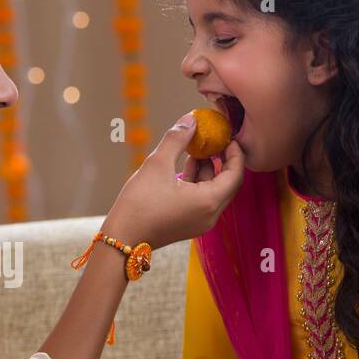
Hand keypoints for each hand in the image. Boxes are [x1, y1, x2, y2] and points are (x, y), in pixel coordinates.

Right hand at [103, 115, 244, 249]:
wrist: (122, 238)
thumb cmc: (139, 203)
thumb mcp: (157, 164)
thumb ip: (177, 139)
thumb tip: (190, 119)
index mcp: (208, 201)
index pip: (236, 173)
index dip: (235, 152)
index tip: (227, 136)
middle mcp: (210, 215)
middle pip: (228, 183)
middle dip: (222, 160)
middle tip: (214, 140)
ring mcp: (200, 222)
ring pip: (214, 191)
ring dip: (208, 170)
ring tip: (195, 149)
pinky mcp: (189, 225)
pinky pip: (203, 200)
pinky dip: (199, 183)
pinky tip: (185, 166)